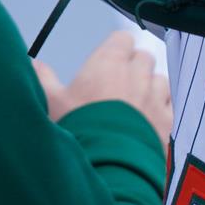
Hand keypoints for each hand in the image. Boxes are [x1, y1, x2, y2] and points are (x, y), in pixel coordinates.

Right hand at [36, 31, 170, 140]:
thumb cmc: (79, 131)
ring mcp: (155, 98)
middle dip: (133, 66)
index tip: (107, 59)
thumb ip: (43, 79)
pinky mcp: (166, 121)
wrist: (107, 166)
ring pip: (160, 79)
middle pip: (143, 57)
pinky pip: (170, 104)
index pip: (122, 38)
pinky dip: (162, 107)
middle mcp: (136, 75)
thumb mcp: (51, 102)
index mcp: (108, 63)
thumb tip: (34, 64)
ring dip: (150, 86)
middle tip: (117, 83)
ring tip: (135, 102)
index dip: (115, 48)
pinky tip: (149, 118)